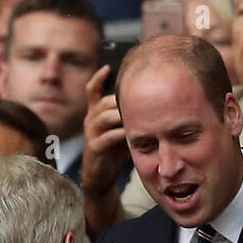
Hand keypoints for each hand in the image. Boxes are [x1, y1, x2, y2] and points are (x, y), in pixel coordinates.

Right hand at [81, 65, 128, 194]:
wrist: (100, 174)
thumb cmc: (114, 149)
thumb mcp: (120, 128)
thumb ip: (128, 115)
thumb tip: (152, 101)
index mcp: (95, 113)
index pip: (91, 90)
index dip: (98, 78)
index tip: (108, 68)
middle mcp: (90, 120)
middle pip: (104, 102)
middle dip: (121, 100)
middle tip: (141, 102)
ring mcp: (91, 133)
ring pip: (105, 117)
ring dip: (122, 116)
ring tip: (138, 117)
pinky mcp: (94, 148)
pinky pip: (108, 137)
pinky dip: (121, 134)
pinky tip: (131, 135)